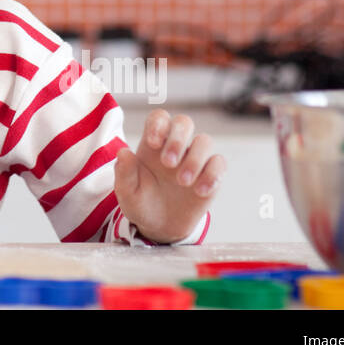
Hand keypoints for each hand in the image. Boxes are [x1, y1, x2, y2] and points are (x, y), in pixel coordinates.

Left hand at [114, 110, 224, 243]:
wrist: (159, 227)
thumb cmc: (140, 203)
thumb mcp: (127, 192)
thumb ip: (124, 172)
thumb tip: (124, 152)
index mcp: (153, 144)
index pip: (159, 117)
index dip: (159, 124)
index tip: (153, 143)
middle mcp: (175, 147)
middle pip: (184, 122)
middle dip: (178, 139)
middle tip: (168, 164)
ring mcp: (194, 160)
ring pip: (205, 141)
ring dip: (195, 159)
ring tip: (183, 182)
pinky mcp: (210, 176)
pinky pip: (219, 163)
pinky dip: (212, 175)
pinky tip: (199, 191)